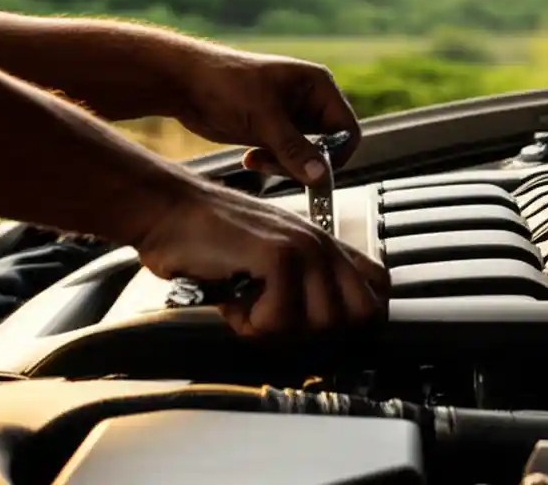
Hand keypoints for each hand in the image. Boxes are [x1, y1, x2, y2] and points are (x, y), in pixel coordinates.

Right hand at [136, 186, 389, 337]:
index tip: (320, 332)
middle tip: (276, 322)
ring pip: (320, 325)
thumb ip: (299, 289)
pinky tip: (233, 298)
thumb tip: (320, 336)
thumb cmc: (208, 241)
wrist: (168, 211)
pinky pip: (281, 320)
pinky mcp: (278, 255)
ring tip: (247, 306)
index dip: (357, 322)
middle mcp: (322, 244)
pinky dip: (250, 323)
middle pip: (359, 317)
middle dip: (319, 335)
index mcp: (325, 245)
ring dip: (276, 330)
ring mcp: (304, 247)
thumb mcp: (266, 262)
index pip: (379, 290)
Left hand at [172, 45, 359, 184]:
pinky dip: (271, 163)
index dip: (335, 154)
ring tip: (257, 160)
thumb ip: (295, 149)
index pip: (346, 130)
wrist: (183, 83)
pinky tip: (249, 159)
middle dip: (303, 162)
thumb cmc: (224, 84)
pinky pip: (285, 157)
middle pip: (327, 146)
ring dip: (283, 165)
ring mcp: (290, 117)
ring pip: (305, 156)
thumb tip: (322, 176)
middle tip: (277, 166)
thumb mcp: (264, 119)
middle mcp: (309, 101)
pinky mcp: (272, 131)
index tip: (313, 173)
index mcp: (317, 86)